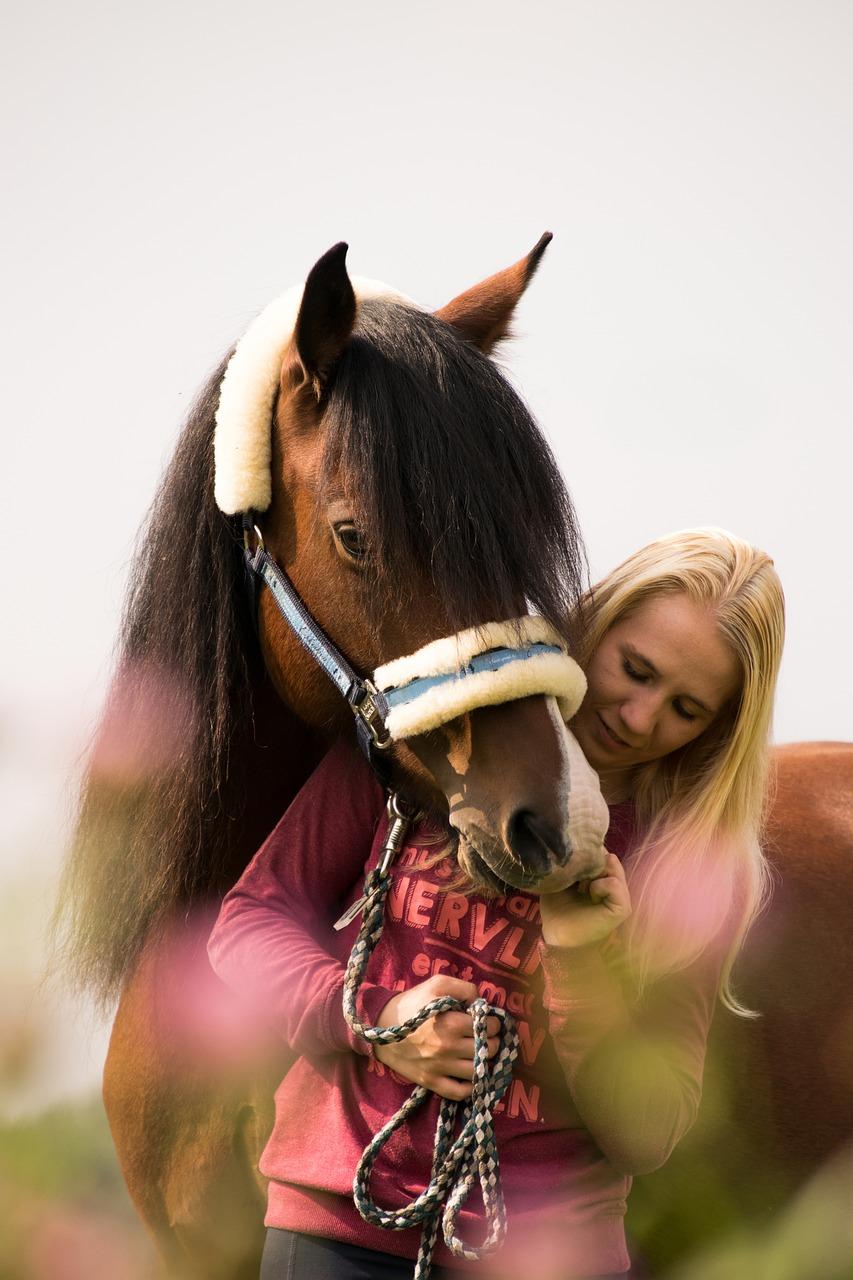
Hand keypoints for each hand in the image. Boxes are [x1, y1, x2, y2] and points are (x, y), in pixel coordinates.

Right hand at [373, 976, 499, 1100]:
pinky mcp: (430, 1082)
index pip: (490, 1027)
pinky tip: (469, 1075)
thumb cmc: (413, 1003)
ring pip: (478, 1071)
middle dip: (492, 1041)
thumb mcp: (438, 984)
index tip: (488, 1021)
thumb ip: (464, 988)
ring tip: (479, 1053)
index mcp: (452, 1023)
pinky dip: (470, 1087)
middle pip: (488, 1050)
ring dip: (484, 1062)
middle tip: (485, 1036)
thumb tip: (481, 1004)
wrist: (381, 1026)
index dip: (493, 1023)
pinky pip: (459, 1093)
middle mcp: (448, 1048)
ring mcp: (439, 1067)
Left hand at [539, 852, 631, 950]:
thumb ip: (574, 860)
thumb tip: (584, 844)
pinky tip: (589, 896)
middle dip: (588, 862)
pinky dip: (598, 886)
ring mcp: (621, 894)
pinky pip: (613, 883)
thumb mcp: (561, 876)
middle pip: (605, 853)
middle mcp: (614, 882)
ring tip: (582, 889)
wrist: (557, 934)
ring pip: (611, 864)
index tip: (570, 866)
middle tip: (576, 881)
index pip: (600, 849)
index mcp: (601, 874)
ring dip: (591, 874)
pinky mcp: (623, 906)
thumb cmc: (557, 906)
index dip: (585, 852)